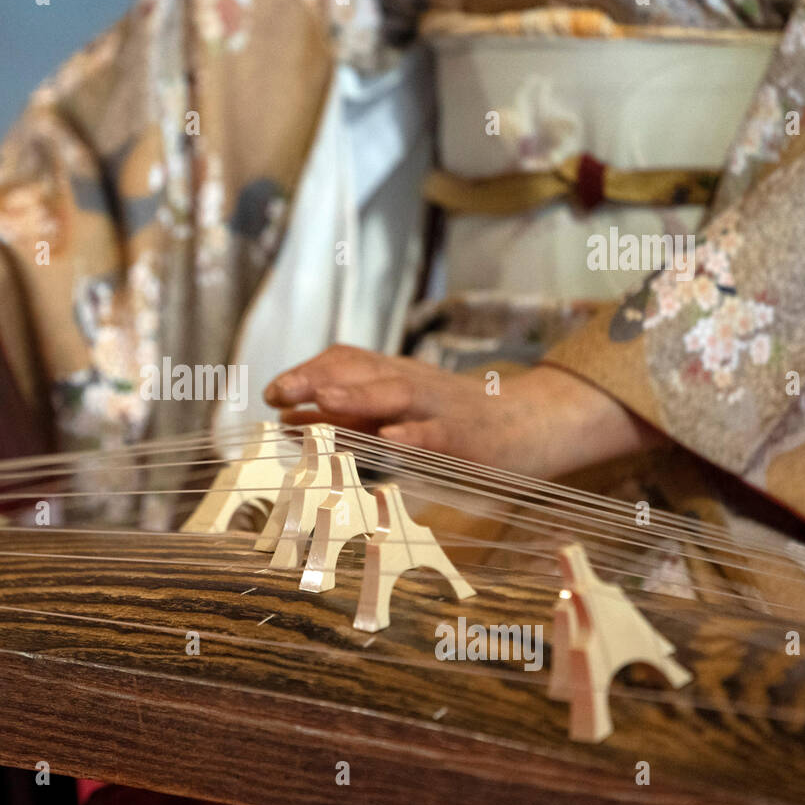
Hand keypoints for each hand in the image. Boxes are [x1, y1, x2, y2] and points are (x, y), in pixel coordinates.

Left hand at [263, 345, 659, 479]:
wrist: (532, 424)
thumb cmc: (454, 424)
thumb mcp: (398, 414)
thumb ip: (348, 417)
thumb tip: (288, 419)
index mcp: (393, 377)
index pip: (345, 362)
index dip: (308, 373)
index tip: (272, 393)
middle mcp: (413, 386)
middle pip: (362, 373)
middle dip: (318, 380)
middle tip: (278, 392)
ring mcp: (440, 410)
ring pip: (396, 396)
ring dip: (357, 397)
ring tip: (324, 401)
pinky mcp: (467, 438)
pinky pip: (438, 435)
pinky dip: (414, 437)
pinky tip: (390, 442)